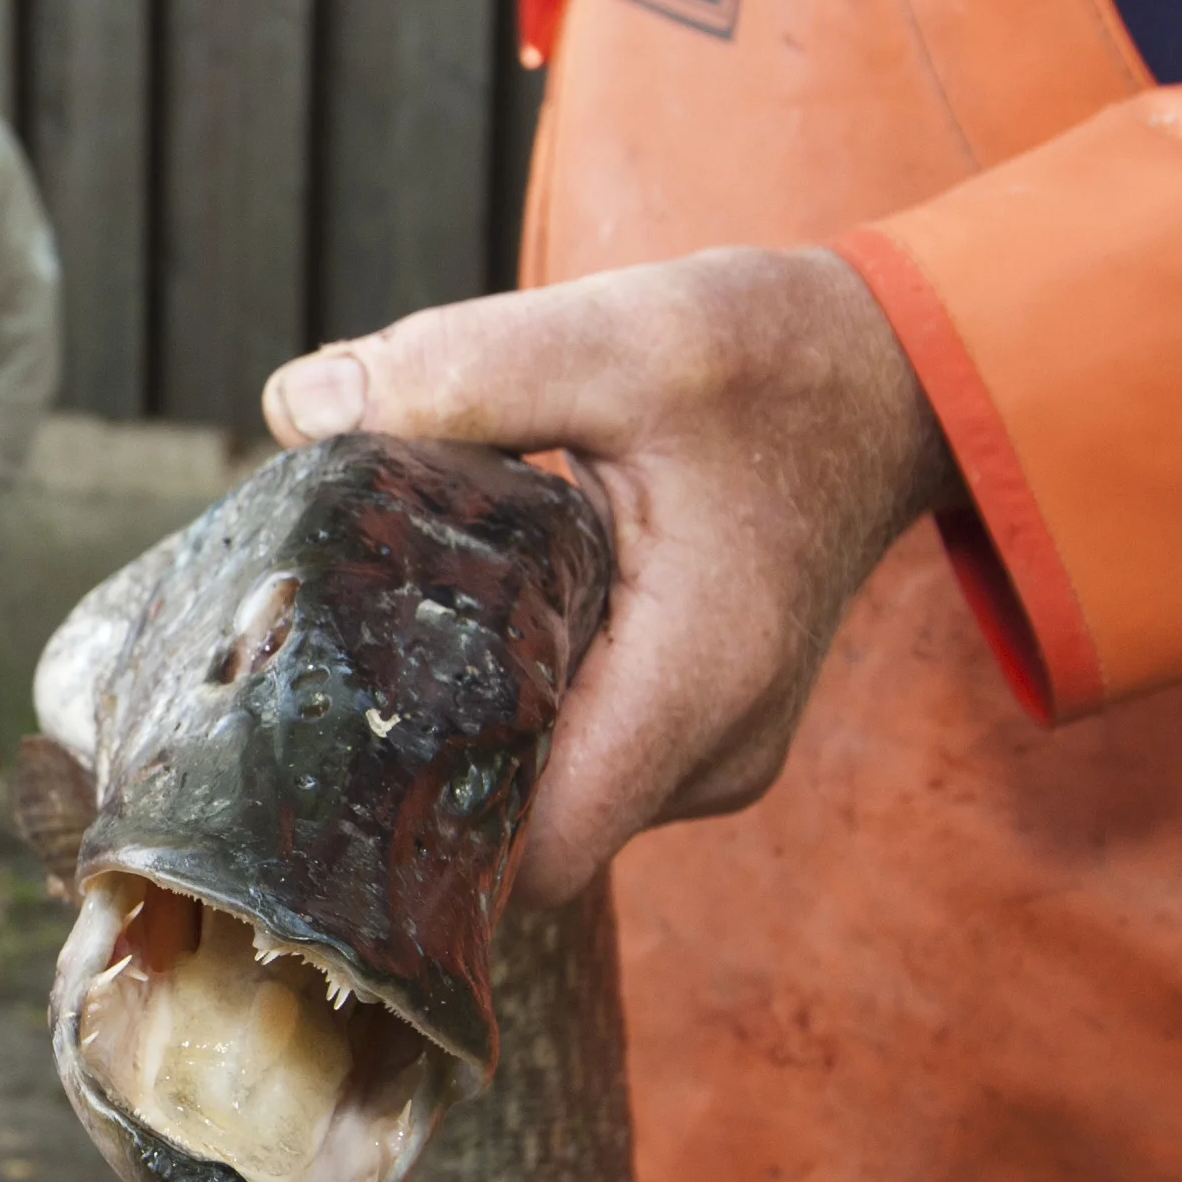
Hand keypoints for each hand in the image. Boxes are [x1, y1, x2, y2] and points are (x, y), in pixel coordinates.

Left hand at [261, 248, 956, 906]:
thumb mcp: (617, 332)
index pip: (535, 850)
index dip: (424, 819)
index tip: (335, 734)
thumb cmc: (771, 358)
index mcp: (698, 683)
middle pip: (523, 828)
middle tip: (336, 659)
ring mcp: (710, 756)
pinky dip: (522, 703)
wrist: (882, 380)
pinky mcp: (695, 735)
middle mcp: (713, 753)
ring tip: (412, 625)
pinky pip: (581, 755)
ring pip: (547, 796)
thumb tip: (299, 405)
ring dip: (474, 726)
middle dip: (427, 759)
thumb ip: (460, 368)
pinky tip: (481, 624)